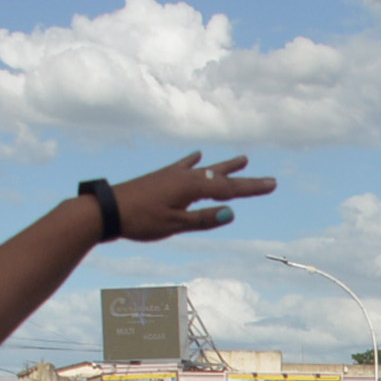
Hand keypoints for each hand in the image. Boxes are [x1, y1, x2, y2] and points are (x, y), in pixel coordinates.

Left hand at [100, 154, 275, 241]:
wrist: (108, 209)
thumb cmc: (141, 220)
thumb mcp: (175, 224)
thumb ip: (203, 219)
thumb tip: (231, 213)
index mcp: (191, 187)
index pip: (228, 189)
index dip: (251, 188)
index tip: (273, 185)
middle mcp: (184, 176)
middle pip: (220, 177)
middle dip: (244, 178)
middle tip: (267, 178)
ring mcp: (172, 175)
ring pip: (205, 170)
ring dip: (223, 166)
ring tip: (242, 159)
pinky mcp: (161, 177)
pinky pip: (183, 166)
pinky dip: (193, 162)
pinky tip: (197, 155)